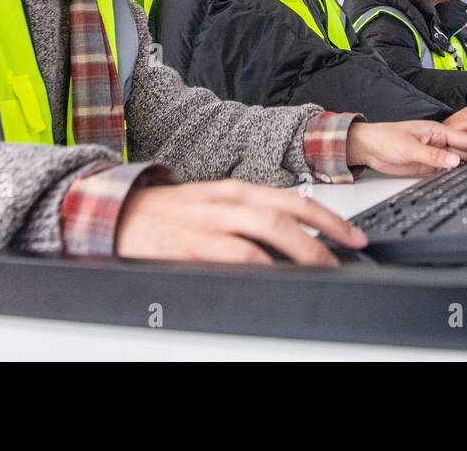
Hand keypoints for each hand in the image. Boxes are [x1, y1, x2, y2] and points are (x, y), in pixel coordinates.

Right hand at [115, 179, 366, 265]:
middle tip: (349, 252)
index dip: (328, 217)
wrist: (113, 214)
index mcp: (234, 191)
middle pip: (288, 212)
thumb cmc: (166, 216)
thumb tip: (289, 242)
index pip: (292, 200)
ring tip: (323, 267)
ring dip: (301, 249)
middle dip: (325, 233)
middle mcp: (227, 201)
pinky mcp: (190, 243)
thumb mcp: (211, 208)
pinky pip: (234, 253)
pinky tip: (277, 276)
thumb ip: (245, 220)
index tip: (353, 236)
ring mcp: (209, 220)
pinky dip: (261, 265)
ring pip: (267, 229)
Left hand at [346, 120, 466, 175]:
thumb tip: (455, 160)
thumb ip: (432, 155)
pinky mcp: (428, 164)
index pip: (465, 141)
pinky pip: (449, 168)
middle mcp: (439, 142)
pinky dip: (461, 171)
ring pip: (460, 159)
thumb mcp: (409, 147)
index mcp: (437, 131)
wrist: (368, 147)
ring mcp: (435, 153)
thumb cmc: (385, 138)